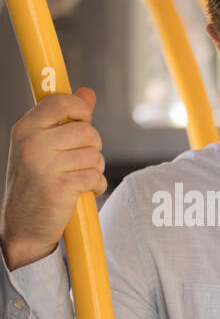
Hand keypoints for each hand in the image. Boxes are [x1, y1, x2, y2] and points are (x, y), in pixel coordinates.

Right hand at [1, 88, 106, 269]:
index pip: (61, 102)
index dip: (81, 110)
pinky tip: (81, 192)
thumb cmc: (36, 183)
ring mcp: (44, 165)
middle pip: (88, 132)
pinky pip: (96, 177)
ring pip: (95, 156)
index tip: (83, 122)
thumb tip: (88, 93)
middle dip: (93, 148)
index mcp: (26, 128)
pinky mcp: (59, 186)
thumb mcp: (43, 146)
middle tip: (79, 163)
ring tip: (77, 179)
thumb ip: (66, 120)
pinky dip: (96, 186)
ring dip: (95, 170)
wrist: (23, 226)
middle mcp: (32, 143)